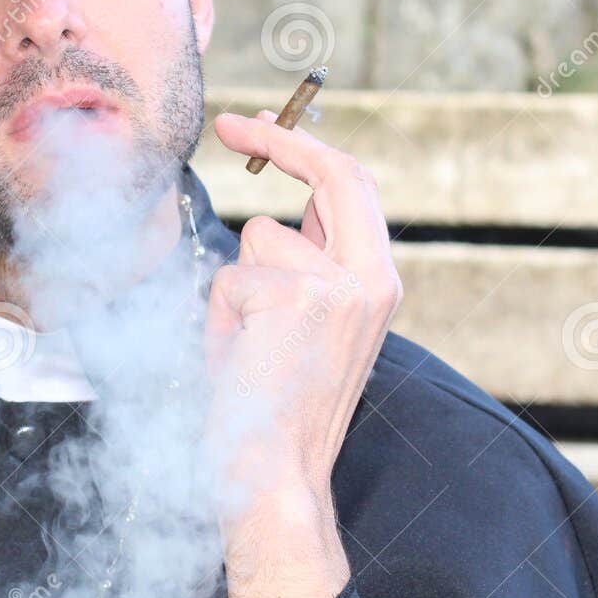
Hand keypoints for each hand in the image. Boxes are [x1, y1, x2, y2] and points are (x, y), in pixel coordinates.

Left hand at [204, 109, 403, 597]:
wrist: (276, 474)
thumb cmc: (274, 406)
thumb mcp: (303, 326)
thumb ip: (306, 267)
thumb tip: (280, 216)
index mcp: (378, 282)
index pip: (354, 188)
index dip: (307, 150)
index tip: (260, 127)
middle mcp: (373, 279)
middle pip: (338, 175)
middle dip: (280, 140)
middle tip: (231, 122)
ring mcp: (343, 287)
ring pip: (259, 241)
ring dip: (234, 289)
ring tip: (245, 348)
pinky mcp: (302, 299)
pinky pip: (231, 280)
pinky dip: (218, 319)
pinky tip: (239, 360)